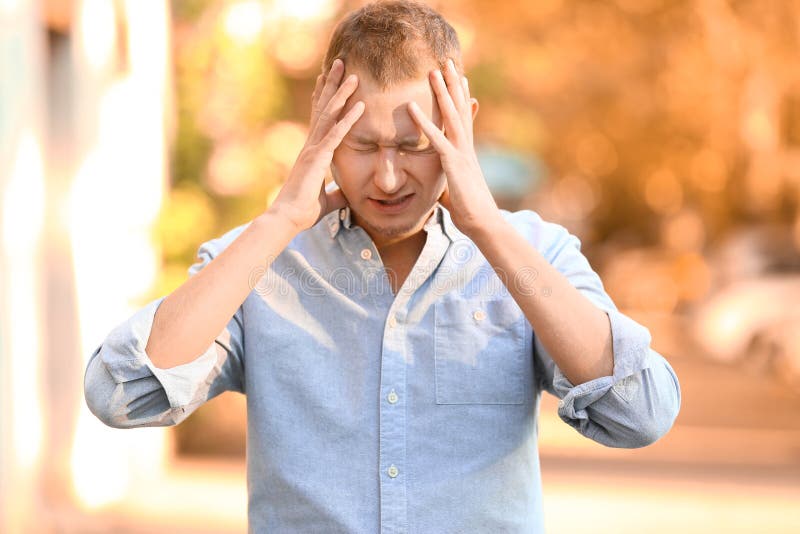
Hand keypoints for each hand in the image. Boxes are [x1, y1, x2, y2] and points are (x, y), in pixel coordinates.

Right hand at [267, 59, 364, 231]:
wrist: (287, 219)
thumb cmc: (302, 210)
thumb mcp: (327, 200)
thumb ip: (337, 193)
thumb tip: (347, 195)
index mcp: (312, 151)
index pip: (320, 118)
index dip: (326, 97)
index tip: (331, 79)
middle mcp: (311, 144)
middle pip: (323, 108)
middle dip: (333, 84)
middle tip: (341, 62)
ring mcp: (312, 149)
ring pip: (329, 114)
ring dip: (342, 93)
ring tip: (353, 74)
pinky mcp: (317, 158)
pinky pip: (336, 135)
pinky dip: (349, 120)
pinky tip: (361, 106)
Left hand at [407, 59, 498, 233]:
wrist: (483, 223)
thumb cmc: (470, 211)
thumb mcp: (458, 189)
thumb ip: (452, 179)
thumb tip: (447, 180)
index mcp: (467, 152)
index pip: (463, 118)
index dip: (460, 96)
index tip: (458, 77)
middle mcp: (466, 147)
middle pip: (459, 109)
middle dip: (453, 84)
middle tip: (447, 61)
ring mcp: (461, 153)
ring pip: (451, 116)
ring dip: (442, 92)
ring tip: (434, 71)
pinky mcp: (452, 163)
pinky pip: (435, 139)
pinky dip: (422, 122)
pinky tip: (411, 107)